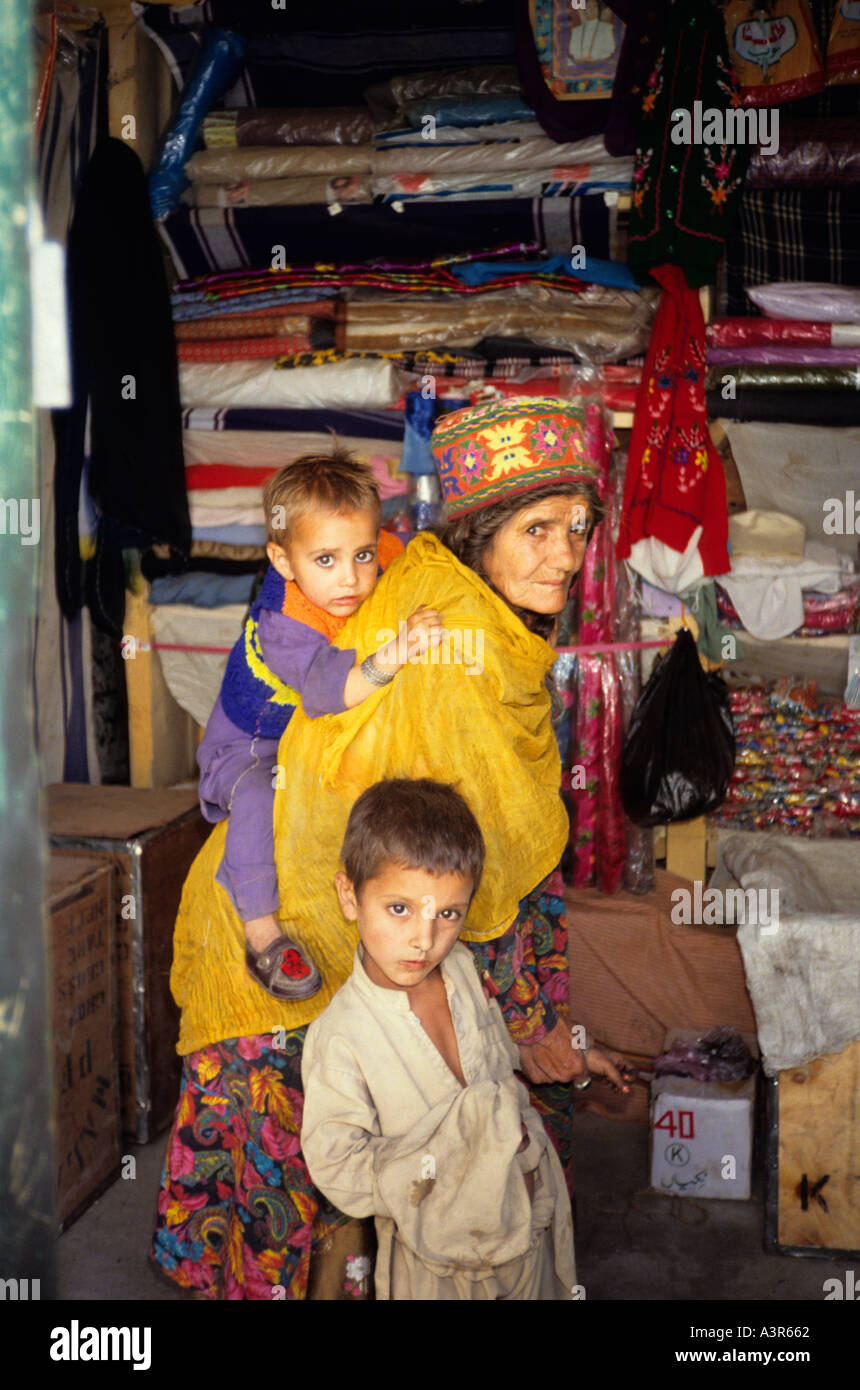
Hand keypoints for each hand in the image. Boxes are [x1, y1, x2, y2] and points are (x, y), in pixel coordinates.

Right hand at [403, 605, 443, 657]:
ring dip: (440, 631)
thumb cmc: (407, 632)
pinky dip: (439, 639)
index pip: (433, 611)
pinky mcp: (426, 643)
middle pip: (437, 620)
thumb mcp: (410, 619)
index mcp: (416, 617)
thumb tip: (428, 604)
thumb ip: (418, 611)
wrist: (401, 647)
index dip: (436, 614)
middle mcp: (419, 624)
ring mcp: (423, 634)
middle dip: (439, 623)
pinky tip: (436, 639)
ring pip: (440, 628)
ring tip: (437, 633)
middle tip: (437, 627)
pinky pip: (438, 638)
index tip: (436, 618)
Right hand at [517, 1019, 632, 1091]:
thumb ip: (587, 1043)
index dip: (578, 1065)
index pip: (582, 1074)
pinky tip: (537, 1056)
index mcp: (577, 1067)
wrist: (534, 1025)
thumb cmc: (557, 1026)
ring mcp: (548, 1078)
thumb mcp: (579, 1030)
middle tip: (557, 1052)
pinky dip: (539, 1068)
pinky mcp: (534, 1077)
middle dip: (564, 1067)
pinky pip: (540, 1076)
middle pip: (567, 1076)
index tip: (573, 1057)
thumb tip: (589, 1045)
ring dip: (551, 1068)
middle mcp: (564, 1076)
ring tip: (545, 1052)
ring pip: (553, 1077)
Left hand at [583, 1046, 634, 1092]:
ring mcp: (612, 1073)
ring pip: (621, 1083)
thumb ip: (618, 1079)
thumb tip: (628, 1090)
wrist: (580, 1059)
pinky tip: (613, 1089)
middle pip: (629, 1078)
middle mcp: (618, 1067)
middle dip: (625, 1082)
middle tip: (615, 1081)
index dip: (632, 1076)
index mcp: (621, 1060)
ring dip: (620, 1087)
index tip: (624, 1076)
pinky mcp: (605, 1078)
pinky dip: (615, 1088)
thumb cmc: (595, 1058)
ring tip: (614, 1088)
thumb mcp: (608, 1067)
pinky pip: (614, 1086)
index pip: (634, 1070)